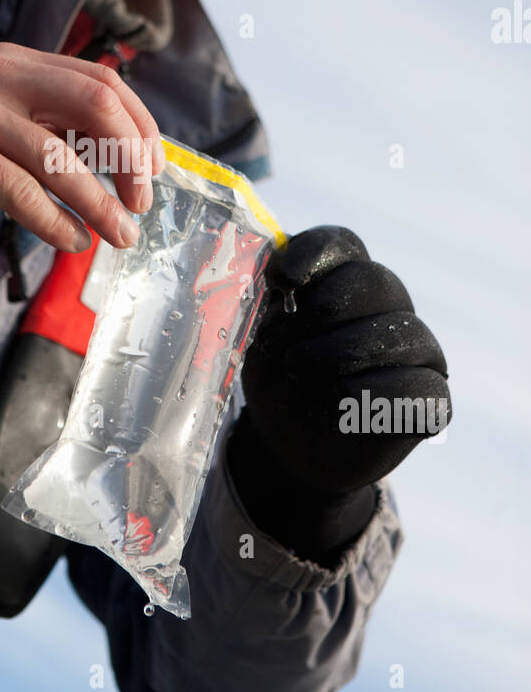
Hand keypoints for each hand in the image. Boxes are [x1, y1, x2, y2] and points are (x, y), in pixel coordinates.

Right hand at [0, 42, 164, 256]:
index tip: (155, 169)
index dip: (141, 126)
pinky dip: (56, 221)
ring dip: (101, 204)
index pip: (101, 82)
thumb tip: (124, 162)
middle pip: (95, 104)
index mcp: (13, 62)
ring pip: (62, 157)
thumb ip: (50, 132)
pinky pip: (23, 190)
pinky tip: (70, 241)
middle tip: (142, 202)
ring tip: (118, 235)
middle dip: (131, 158)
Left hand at [241, 226, 451, 495]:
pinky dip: (382, 391)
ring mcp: (416, 352)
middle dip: (330, 307)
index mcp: (344, 281)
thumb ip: (270, 305)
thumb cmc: (279, 381)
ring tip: (302, 372)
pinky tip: (345, 397)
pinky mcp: (429, 400)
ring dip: (347, 351)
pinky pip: (424, 388)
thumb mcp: (261, 341)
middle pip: (377, 281)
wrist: (287, 446)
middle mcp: (387, 308)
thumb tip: (277, 279)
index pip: (342, 245)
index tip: (284, 280)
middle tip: (291, 345)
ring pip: (405, 333)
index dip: (315, 253)